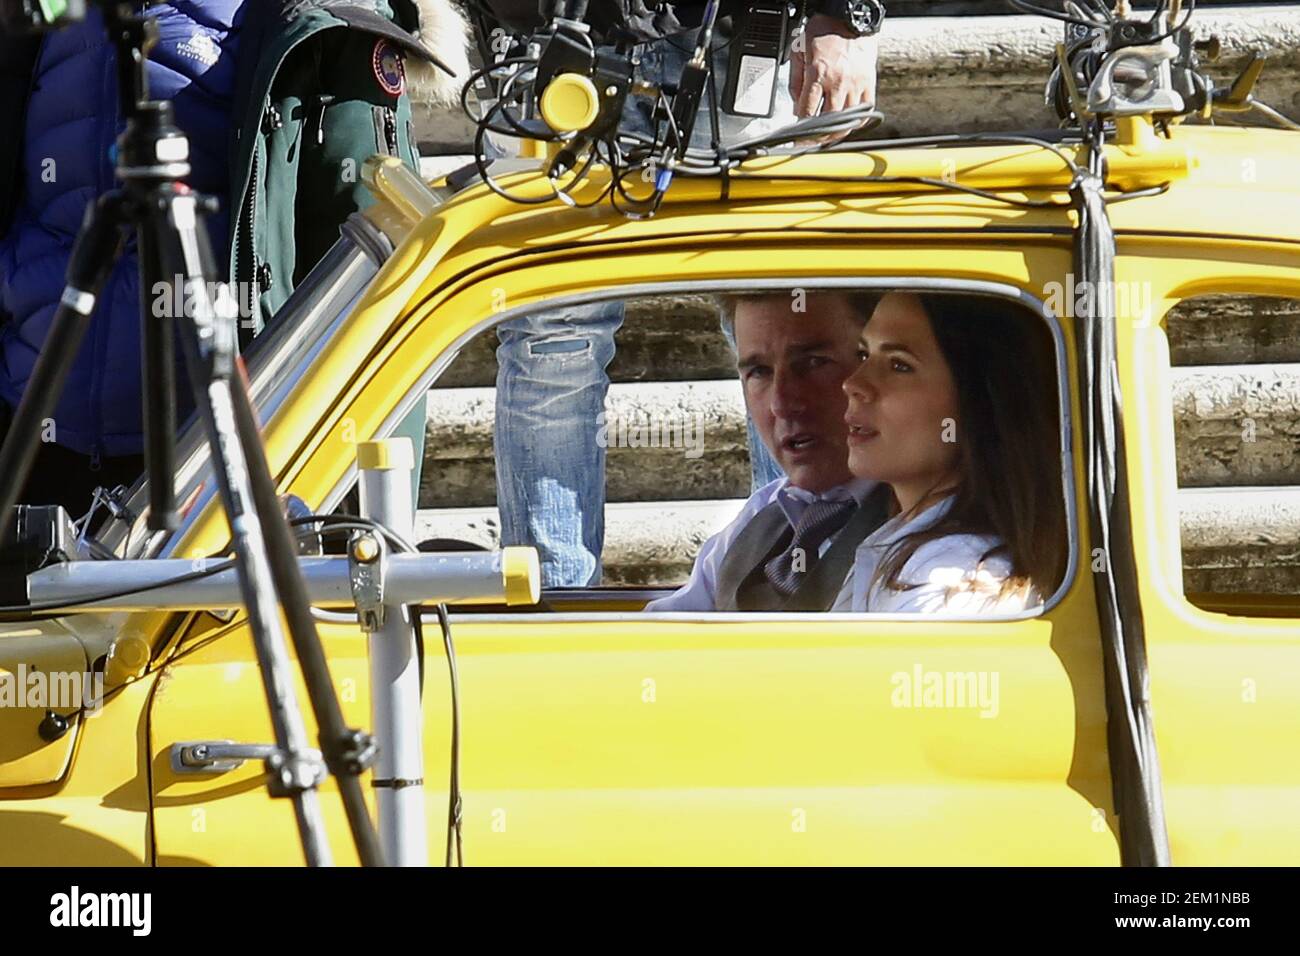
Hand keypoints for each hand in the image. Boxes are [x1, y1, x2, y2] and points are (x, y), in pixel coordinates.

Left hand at [790, 13, 879, 142]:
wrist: (850, 16)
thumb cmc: (824, 30)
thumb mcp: (799, 52)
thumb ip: (795, 81)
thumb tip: (796, 107)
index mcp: (818, 73)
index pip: (807, 111)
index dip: (800, 130)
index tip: (797, 139)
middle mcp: (838, 81)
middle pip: (828, 122)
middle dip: (818, 138)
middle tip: (812, 143)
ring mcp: (855, 83)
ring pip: (848, 120)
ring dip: (837, 134)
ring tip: (828, 138)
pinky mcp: (869, 82)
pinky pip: (865, 110)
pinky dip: (856, 121)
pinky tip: (848, 124)